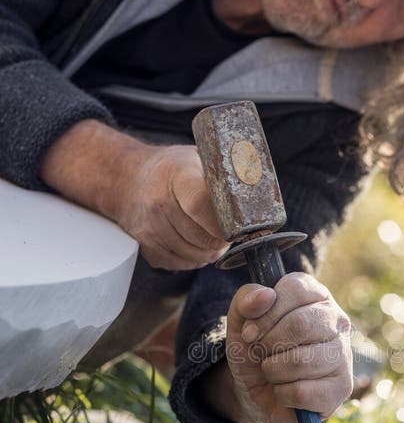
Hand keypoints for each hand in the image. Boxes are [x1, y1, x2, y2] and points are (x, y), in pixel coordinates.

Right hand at [112, 144, 228, 269]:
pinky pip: (180, 263)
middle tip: (228, 233)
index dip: (222, 223)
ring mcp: (150, 227)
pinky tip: (194, 243)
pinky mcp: (146, 246)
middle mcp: (158, 202)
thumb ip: (223, 176)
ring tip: (212, 236)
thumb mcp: (197, 158)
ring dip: (209, 251)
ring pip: (195, 255)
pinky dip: (193, 258)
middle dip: (222, 241)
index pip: (200, 205)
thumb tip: (256, 197)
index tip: (235, 227)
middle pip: (202, 238)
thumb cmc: (173, 170)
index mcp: (177, 175)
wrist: (127, 179)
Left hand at [223, 273, 352, 422]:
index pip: (295, 290)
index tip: (248, 333)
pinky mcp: (342, 387)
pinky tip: (286, 391)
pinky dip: (282, 394)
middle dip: (268, 344)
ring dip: (273, 371)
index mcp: (315, 295)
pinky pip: (303, 392)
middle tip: (261, 353)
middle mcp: (337, 321)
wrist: (256, 393)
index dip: (265, 314)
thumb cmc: (254, 350)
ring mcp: (343, 354)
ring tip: (273, 372)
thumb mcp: (240, 320)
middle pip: (301, 324)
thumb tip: (266, 296)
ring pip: (301, 361)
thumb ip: (246, 299)